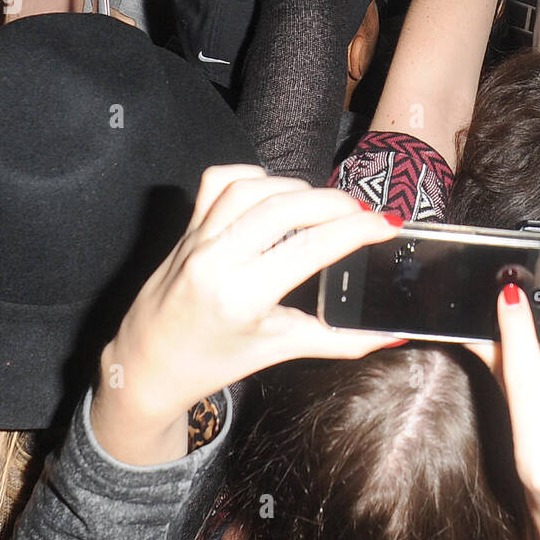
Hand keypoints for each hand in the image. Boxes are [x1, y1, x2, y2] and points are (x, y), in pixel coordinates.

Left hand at [90, 166, 398, 465]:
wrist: (148, 362)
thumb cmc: (211, 361)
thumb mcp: (277, 351)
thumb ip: (337, 340)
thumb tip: (391, 334)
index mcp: (241, 296)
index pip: (308, 248)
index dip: (353, 230)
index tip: (384, 224)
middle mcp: (215, 259)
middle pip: (282, 209)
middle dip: (331, 203)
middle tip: (362, 211)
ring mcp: (196, 239)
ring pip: (250, 189)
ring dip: (294, 188)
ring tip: (324, 203)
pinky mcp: (185, 227)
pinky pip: (216, 183)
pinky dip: (249, 176)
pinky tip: (273, 189)